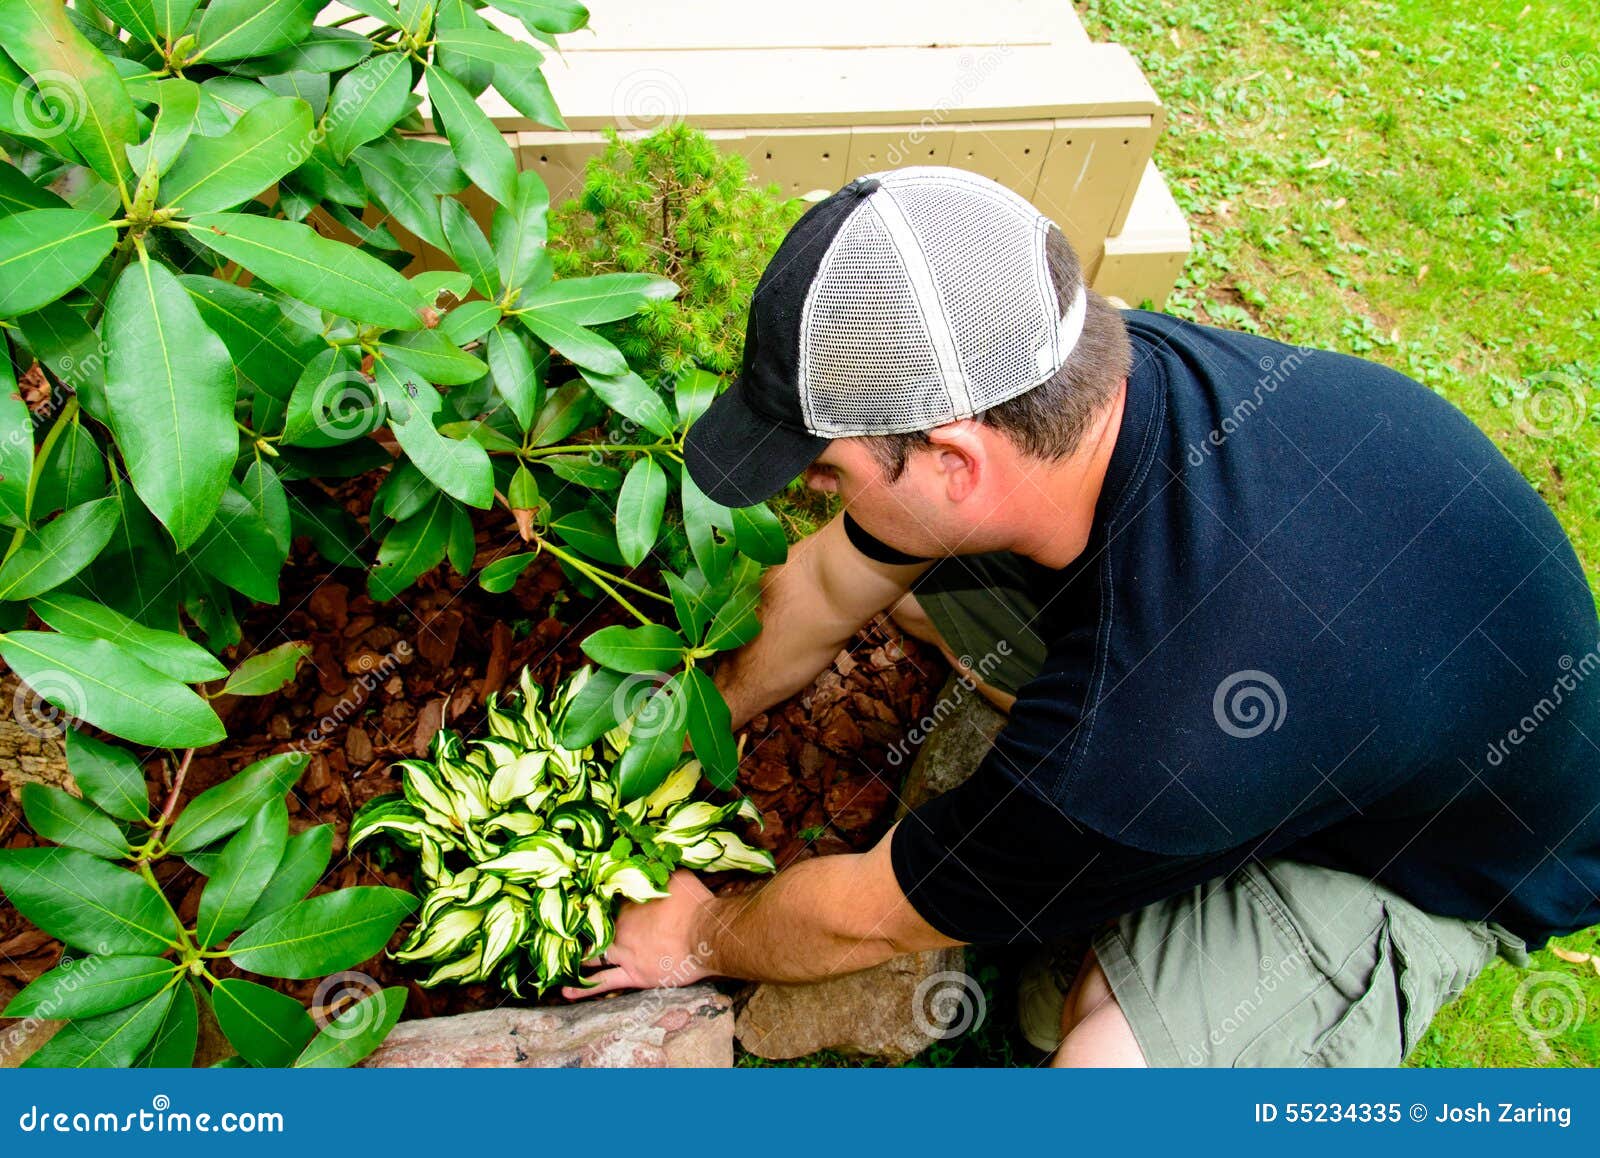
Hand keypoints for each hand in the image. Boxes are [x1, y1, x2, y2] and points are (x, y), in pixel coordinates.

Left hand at [560, 870, 717, 998]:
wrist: (707, 935)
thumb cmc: (695, 904)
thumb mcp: (678, 876)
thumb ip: (660, 869)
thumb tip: (652, 856)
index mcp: (628, 904)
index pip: (606, 901)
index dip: (599, 901)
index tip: (591, 900)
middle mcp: (620, 928)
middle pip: (594, 927)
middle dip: (583, 927)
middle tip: (568, 929)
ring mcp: (624, 953)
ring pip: (593, 954)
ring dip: (579, 955)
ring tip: (563, 957)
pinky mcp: (633, 975)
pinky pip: (603, 982)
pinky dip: (585, 987)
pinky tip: (566, 990)